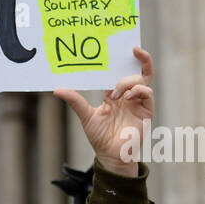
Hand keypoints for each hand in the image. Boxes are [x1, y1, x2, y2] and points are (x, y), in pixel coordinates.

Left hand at [54, 47, 153, 177]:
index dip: (126, 59)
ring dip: (128, 82)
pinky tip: (126, 97)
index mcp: (116, 95)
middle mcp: (129, 96)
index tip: (125, 47)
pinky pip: (147, 94)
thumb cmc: (100, 137)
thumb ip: (75, 100)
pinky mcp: (146, 112)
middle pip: (139, 72)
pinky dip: (138, 91)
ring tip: (115, 93)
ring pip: (142, 81)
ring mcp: (138, 103)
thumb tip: (57, 90)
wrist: (110, 156)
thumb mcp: (86, 115)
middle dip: (142, 59)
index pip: (123, 72)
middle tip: (134, 50)